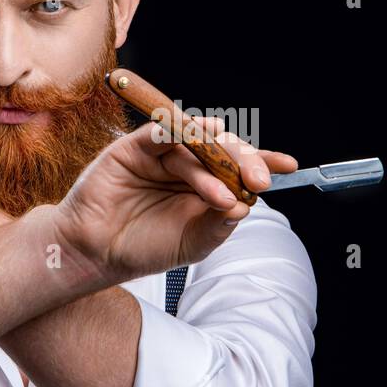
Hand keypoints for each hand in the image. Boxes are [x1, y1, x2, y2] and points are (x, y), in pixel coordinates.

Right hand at [45, 117, 298, 287]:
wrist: (97, 254)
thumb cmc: (144, 248)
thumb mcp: (194, 243)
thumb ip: (219, 224)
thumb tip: (246, 205)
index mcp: (204, 186)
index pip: (238, 168)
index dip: (264, 161)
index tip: (290, 166)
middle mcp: (186, 166)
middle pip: (223, 150)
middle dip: (246, 161)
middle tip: (259, 180)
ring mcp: (161, 155)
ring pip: (197, 144)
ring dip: (214, 166)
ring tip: (223, 195)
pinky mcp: (135, 148)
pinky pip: (162, 133)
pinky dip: (181, 134)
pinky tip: (198, 146)